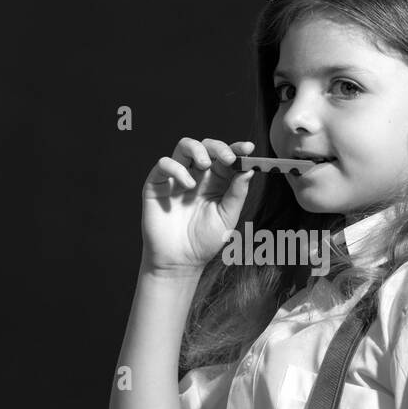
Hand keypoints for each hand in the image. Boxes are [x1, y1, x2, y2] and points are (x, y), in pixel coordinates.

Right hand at [141, 137, 255, 273]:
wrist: (180, 261)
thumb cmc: (204, 241)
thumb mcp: (227, 217)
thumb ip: (237, 193)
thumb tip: (249, 169)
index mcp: (216, 181)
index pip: (227, 157)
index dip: (238, 149)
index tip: (249, 148)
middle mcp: (197, 175)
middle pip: (206, 147)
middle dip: (219, 147)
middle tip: (228, 159)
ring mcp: (177, 178)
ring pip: (184, 147)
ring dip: (197, 149)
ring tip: (205, 165)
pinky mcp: (158, 184)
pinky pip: (164, 164)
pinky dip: (177, 168)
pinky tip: (187, 184)